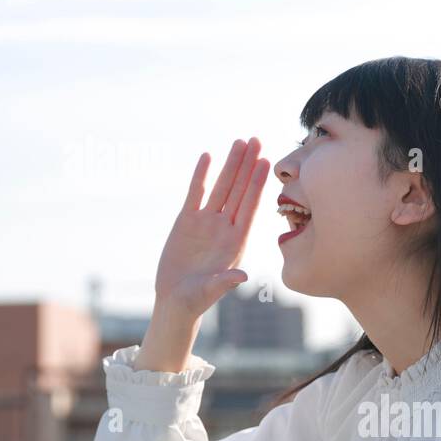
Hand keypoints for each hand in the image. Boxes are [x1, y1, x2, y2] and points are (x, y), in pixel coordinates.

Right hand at [153, 137, 269, 320]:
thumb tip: (243, 277)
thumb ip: (225, 283)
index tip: (264, 163)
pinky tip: (208, 156)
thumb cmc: (196, 300)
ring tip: (239, 142)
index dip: (256, 184)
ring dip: (230, 165)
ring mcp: (206, 222)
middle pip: (239, 190)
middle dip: (247, 166)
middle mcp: (224, 227)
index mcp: (236, 242)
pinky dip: (200, 175)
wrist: (176, 300)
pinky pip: (195, 193)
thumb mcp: (210, 292)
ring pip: (221, 187)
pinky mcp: (187, 221)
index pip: (249, 207)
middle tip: (256, 140)